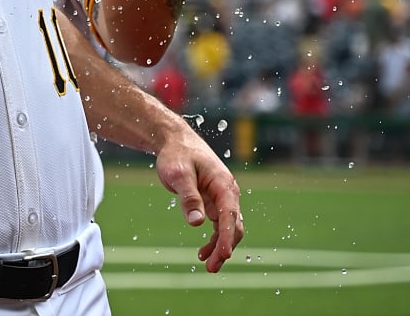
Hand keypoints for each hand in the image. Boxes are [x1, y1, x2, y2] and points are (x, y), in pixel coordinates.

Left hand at [154, 126, 243, 271]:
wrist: (175, 142)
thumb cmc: (177, 155)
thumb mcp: (179, 174)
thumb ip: (188, 197)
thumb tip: (197, 222)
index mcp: (223, 184)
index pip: (230, 215)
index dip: (227, 236)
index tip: (224, 254)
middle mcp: (227, 193)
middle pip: (233, 226)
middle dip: (225, 247)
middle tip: (211, 267)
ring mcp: (222, 199)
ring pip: (227, 229)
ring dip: (220, 247)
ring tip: (207, 265)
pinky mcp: (213, 203)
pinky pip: (218, 226)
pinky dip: (214, 240)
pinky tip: (203, 252)